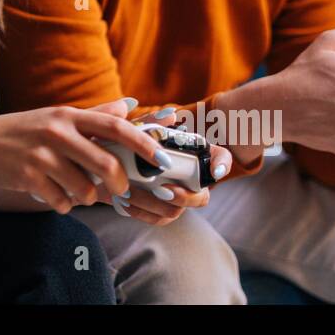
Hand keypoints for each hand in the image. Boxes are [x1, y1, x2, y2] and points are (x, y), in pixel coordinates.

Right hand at [0, 100, 163, 213]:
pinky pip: (61, 201)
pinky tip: (55, 195)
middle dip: (119, 182)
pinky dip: (64, 204)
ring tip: (76, 190)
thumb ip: (94, 114)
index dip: (142, 143)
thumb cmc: (25, 130)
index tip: (161, 158)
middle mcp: (57, 132)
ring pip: (84, 188)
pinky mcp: (28, 176)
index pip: (114, 126)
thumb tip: (128, 106)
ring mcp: (42, 155)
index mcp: (69, 115)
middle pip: (105, 163)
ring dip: (87, 197)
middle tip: (120, 189)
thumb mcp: (57, 116)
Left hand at [93, 106, 233, 225]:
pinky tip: (123, 201)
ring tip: (129, 193)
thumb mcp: (139, 130)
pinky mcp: (159, 210)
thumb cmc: (132, 141)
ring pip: (174, 211)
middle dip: (183, 198)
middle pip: (201, 198)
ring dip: (152, 204)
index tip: (215, 172)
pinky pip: (157, 219)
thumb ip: (155, 122)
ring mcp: (175, 198)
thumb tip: (171, 115)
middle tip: (160, 190)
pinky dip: (140, 212)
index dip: (222, 165)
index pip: (221, 159)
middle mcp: (191, 180)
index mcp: (194, 157)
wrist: (112, 157)